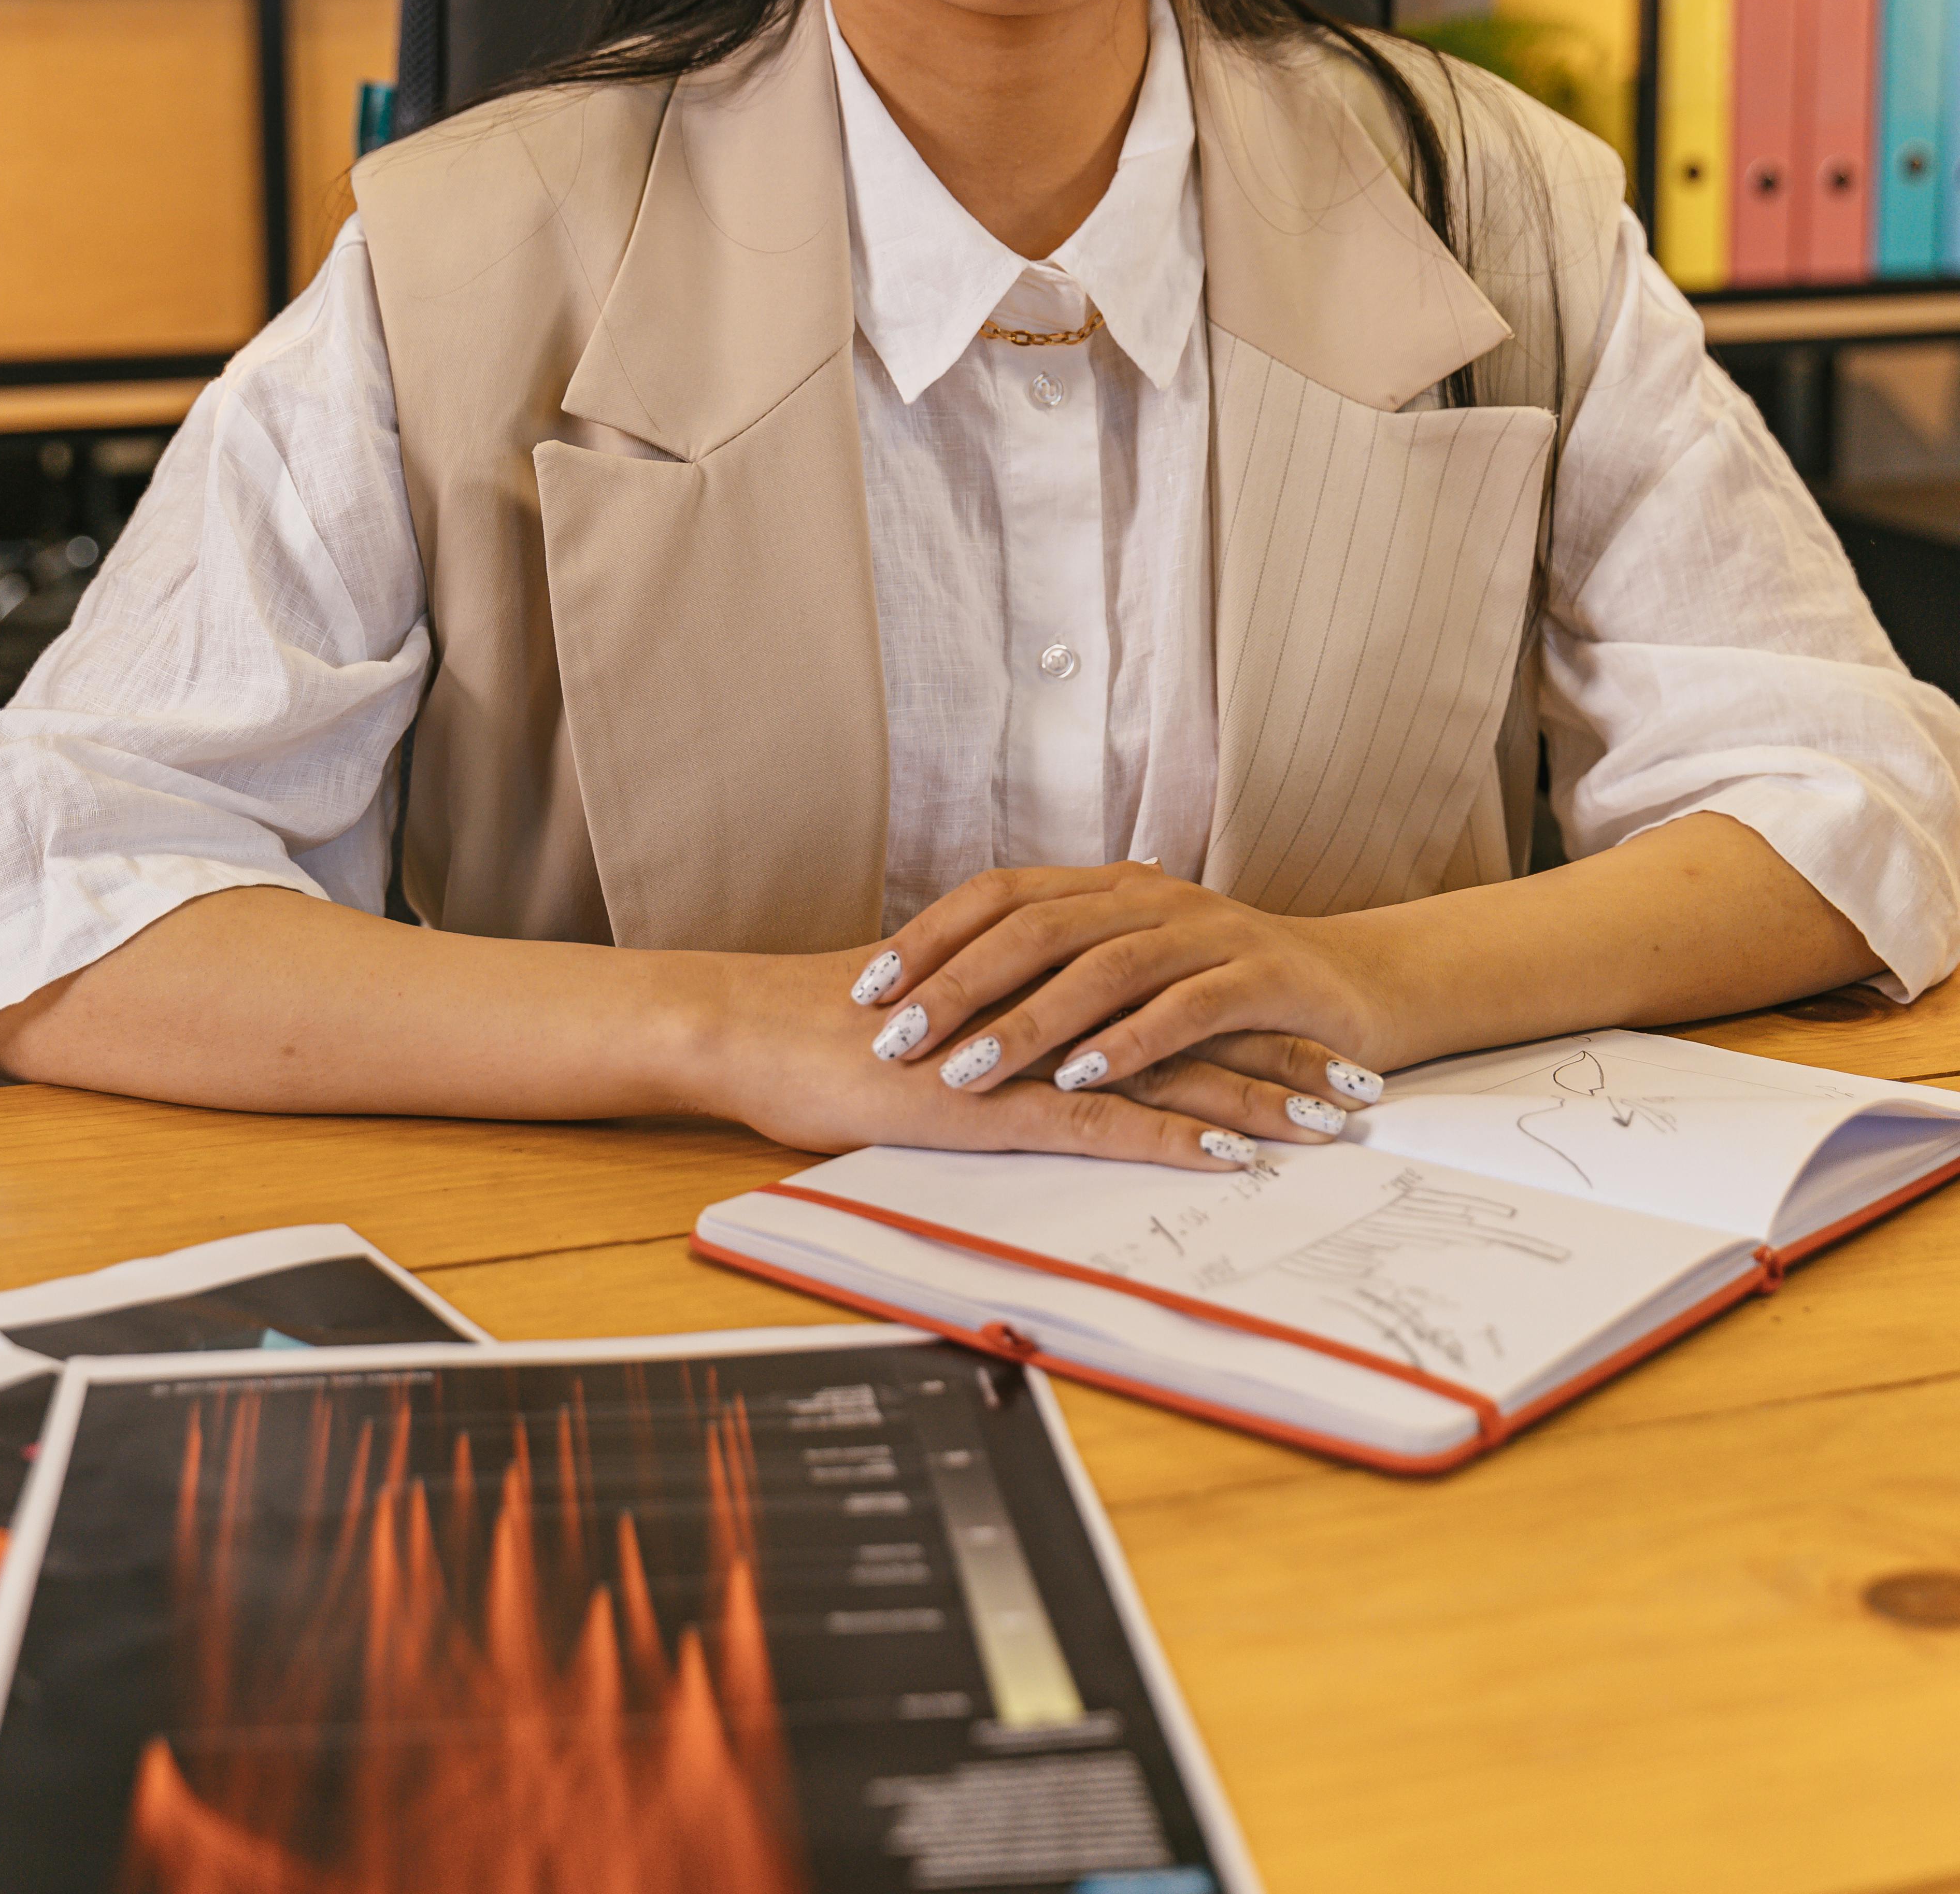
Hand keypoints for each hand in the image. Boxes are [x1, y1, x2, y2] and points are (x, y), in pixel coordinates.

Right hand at [691, 945, 1289, 1170]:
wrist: (765, 1030)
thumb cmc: (849, 1026)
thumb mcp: (952, 989)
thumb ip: (1024, 982)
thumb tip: (1087, 972)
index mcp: (1048, 972)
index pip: (1175, 992)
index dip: (1254, 1017)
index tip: (1326, 1043)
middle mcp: (1052, 998)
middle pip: (1192, 1024)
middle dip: (1284, 1056)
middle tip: (1364, 1086)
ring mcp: (1027, 1050)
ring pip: (1165, 1073)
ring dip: (1252, 1100)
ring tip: (1329, 1125)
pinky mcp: (995, 1101)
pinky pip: (1099, 1124)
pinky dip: (1169, 1139)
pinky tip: (1229, 1157)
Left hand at [844, 867, 1393, 1147]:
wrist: (1354, 987)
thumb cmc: (1224, 991)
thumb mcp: (1132, 970)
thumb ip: (1059, 974)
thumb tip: (945, 1000)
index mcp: (1109, 886)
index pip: (1000, 893)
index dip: (931, 936)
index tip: (867, 988)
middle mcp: (1150, 896)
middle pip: (1036, 926)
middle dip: (957, 985)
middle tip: (894, 1037)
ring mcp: (1208, 933)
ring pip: (1102, 967)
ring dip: (1030, 1023)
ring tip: (968, 1070)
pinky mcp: (1260, 979)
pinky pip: (1185, 1009)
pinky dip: (1130, 1043)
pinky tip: (1083, 1079)